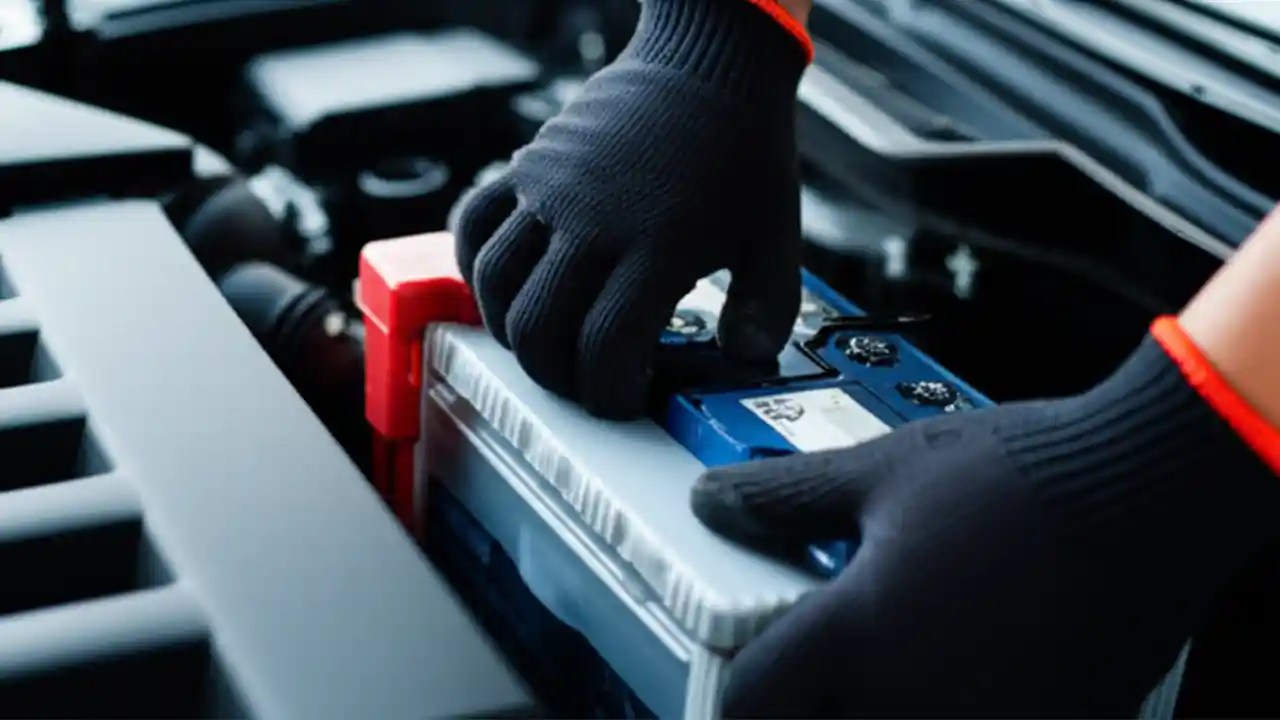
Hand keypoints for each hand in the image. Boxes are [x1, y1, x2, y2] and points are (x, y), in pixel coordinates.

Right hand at [449, 0, 808, 418]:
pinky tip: (505, 288)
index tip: (625, 398)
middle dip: (557, 377)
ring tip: (547, 341)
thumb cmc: (742, 150)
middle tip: (585, 381)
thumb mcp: (776, 235)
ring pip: (495, 285)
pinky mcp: (527, 165)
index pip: (604, 349)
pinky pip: (473, 225)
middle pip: (538, 329)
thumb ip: (767, 306)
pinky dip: (475, 267)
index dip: (609, 395)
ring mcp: (550, 191)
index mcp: (657, 246)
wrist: (706, 64)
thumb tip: (746, 358)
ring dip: (512, 331)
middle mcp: (592, 221)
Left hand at [692, 331, 1279, 716]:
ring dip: (865, 709)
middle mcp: (910, 701)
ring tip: (882, 664)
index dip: (736, 686)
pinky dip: (940, 707)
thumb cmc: (1021, 477)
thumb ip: (785, 499)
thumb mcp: (882, 472)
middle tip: (809, 667)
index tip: (748, 667)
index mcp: (858, 637)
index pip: (750, 701)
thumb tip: (714, 501)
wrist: (1149, 493)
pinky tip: (952, 667)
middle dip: (801, 706)